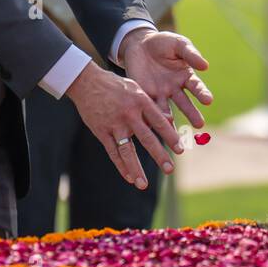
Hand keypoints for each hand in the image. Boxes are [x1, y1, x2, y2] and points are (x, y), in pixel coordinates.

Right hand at [67, 61, 184, 189]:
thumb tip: (170, 120)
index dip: (170, 136)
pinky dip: (120, 165)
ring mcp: (114, 124)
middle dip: (159, 155)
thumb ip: (152, 106)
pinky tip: (128, 177)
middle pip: (146, 138)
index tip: (180, 150)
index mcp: (140, 100)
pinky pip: (112, 152)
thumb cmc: (116, 86)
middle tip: (170, 169)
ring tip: (143, 184)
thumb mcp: (137, 89)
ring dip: (136, 168)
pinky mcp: (101, 131)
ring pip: (127, 150)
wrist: (87, 82)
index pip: (159, 122)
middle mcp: (128, 113)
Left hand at [119, 30, 211, 129]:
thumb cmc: (163, 43)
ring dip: (170, 120)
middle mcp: (175, 88)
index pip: (196, 86)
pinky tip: (151, 125)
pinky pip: (148, 106)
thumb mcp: (178, 44)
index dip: (202, 93)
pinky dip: (150, 116)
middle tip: (199, 124)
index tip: (208, 100)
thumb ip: (190, 54)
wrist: (139, 43)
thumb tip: (205, 66)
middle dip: (192, 113)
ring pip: (166, 109)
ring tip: (173, 129)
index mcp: (185, 76)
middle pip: (184, 103)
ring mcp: (159, 93)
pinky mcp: (144, 94)